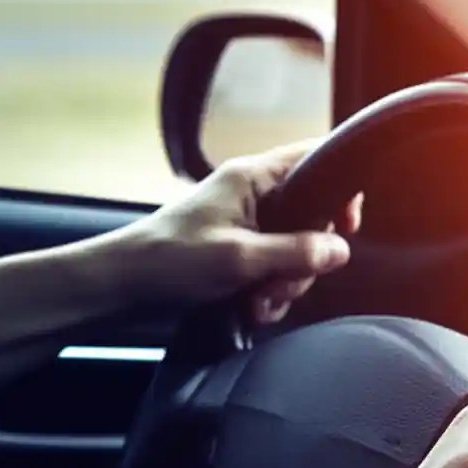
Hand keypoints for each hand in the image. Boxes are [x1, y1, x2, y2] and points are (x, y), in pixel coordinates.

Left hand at [111, 140, 362, 322]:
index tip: (347, 227)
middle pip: (312, 219)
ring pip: (295, 251)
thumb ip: (296, 252)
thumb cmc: (170, 260)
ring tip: (258, 302)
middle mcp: (253, 196)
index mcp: (252, 177)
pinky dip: (268, 293)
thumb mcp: (240, 258)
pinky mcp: (238, 253)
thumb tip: (341, 251)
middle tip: (282, 283)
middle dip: (306, 259)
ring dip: (285, 283)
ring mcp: (246, 226)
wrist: (119, 288)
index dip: (340, 190)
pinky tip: (250, 308)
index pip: (316, 159)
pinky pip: (274, 270)